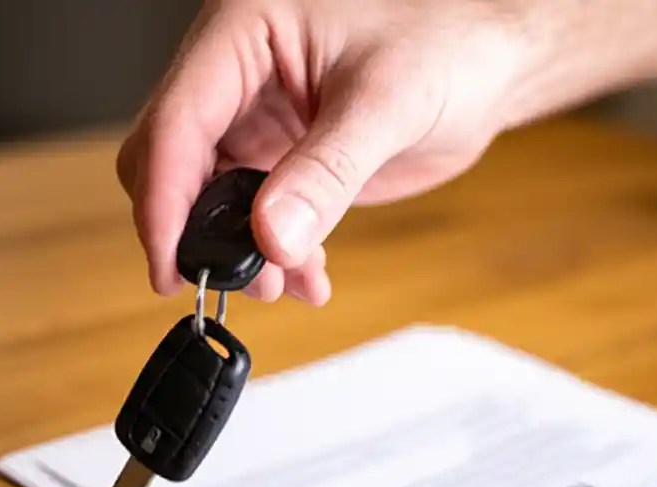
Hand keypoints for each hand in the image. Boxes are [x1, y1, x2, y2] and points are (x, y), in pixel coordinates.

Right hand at [117, 0, 656, 303]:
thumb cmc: (449, 43)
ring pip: (210, 194)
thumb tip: (271, 237)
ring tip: (282, 285)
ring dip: (237, 249)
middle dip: (195, 228)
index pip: (177, 119)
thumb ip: (326, 172)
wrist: (490, 61)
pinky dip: (273, 251)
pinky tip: (305, 276)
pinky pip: (254, 211)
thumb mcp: (387, 104)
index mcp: (243, 31)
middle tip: (230, 282)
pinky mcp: (285, 153)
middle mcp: (238, 71)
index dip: (166, 198)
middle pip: (174, 159)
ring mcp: (259, 114)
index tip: (174, 263)